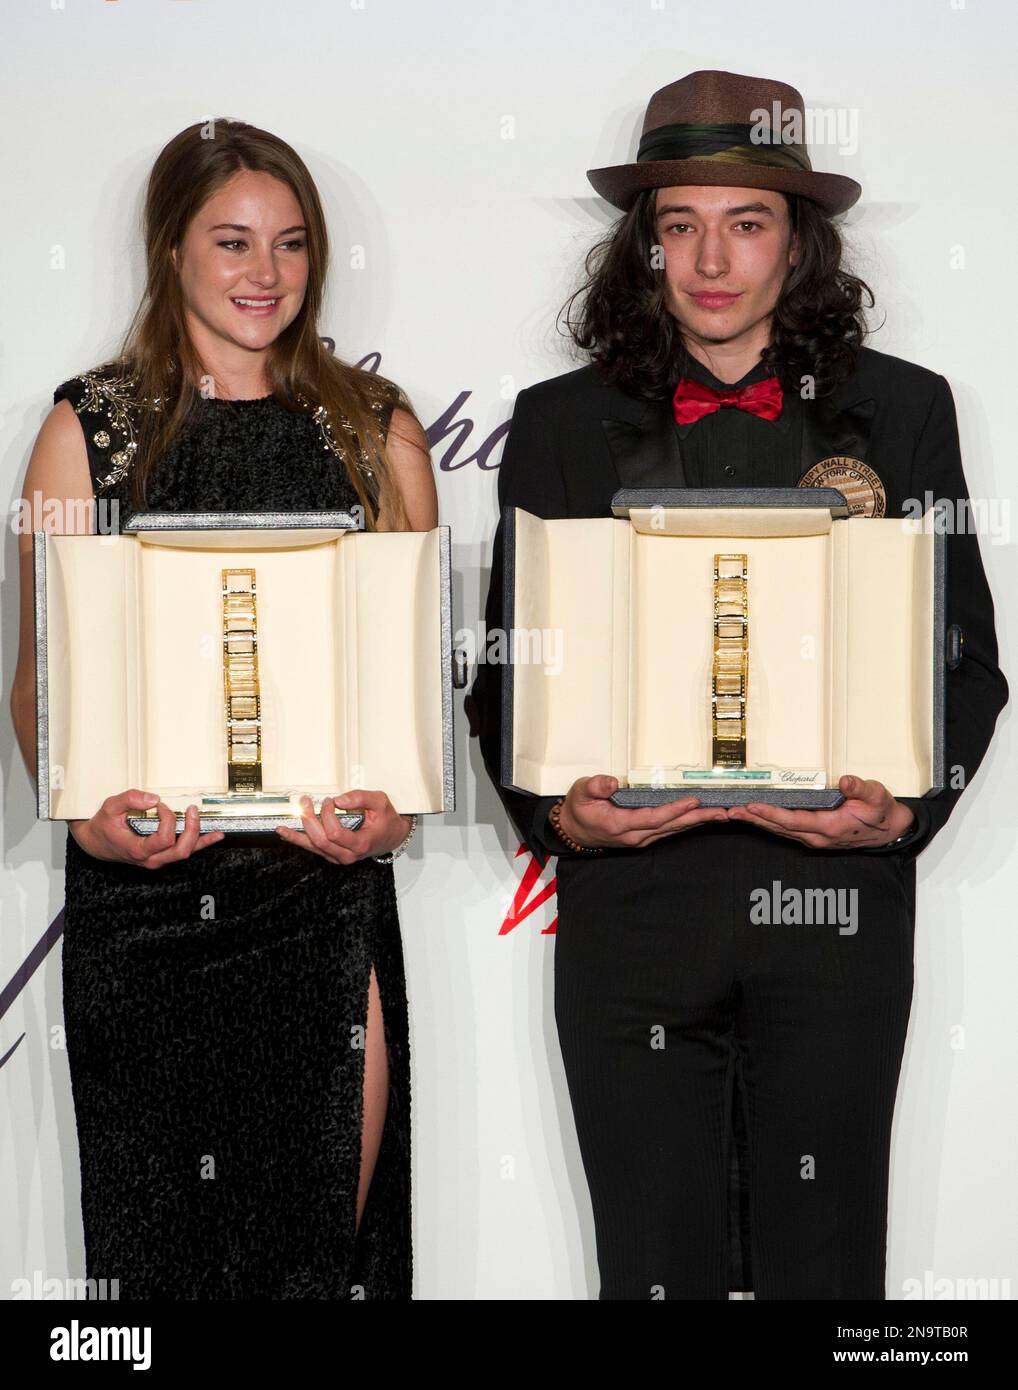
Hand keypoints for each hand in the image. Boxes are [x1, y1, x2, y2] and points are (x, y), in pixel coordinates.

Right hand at [69, 790, 225, 865]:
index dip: (168, 820)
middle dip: (192, 830)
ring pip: (185, 853)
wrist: (96, 842)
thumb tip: (153, 799)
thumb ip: (130, 799)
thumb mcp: (110, 807)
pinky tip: (214, 836)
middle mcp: (150, 859)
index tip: (162, 807)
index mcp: (138, 850)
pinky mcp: (162, 855)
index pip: (164, 839)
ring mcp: (157, 859)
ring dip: (201, 839)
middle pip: (181, 851)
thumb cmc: (103, 826)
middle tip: (192, 811)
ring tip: (217, 830)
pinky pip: (184, 851)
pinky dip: (200, 843)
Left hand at [274, 790, 410, 864]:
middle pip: (321, 841)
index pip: (335, 833)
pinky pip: (314, 849)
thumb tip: (339, 800)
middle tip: (305, 802)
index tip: (330, 801)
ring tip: (282, 827)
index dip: (328, 816)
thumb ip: (361, 798)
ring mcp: (339, 857)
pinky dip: (299, 841)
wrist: (391, 836)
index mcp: (360, 844)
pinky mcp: (333, 855)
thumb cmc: (386, 820)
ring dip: (297, 835)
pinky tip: (287, 834)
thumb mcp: (380, 802)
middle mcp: (348, 855)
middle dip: (309, 820)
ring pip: (314, 848)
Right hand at [557, 774, 728, 849]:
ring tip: (720, 815)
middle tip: (722, 812)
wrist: (573, 831)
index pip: (653, 818)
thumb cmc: (578, 809)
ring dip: (697, 822)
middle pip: (671, 826)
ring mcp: (641, 839)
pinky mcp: (645, 837)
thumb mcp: (580, 792)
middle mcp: (635, 836)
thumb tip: (612, 782)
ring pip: (674, 830)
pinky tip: (700, 817)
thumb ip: (595, 786)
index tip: (693, 800)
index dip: (674, 810)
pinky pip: (670, 830)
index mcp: (620, 825)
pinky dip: (687, 823)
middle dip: (698, 819)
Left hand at [726, 774, 915, 848]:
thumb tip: (846, 781)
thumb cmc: (880, 812)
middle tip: (731, 811)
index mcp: (830, 827)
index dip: (772, 814)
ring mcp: (814, 839)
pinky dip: (768, 823)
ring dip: (757, 823)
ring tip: (735, 813)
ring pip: (780, 831)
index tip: (753, 807)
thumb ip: (861, 788)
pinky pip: (785, 830)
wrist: (888, 831)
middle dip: (754, 820)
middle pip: (780, 829)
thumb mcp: (876, 796)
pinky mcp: (812, 835)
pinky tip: (754, 817)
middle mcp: (818, 837)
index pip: (794, 821)